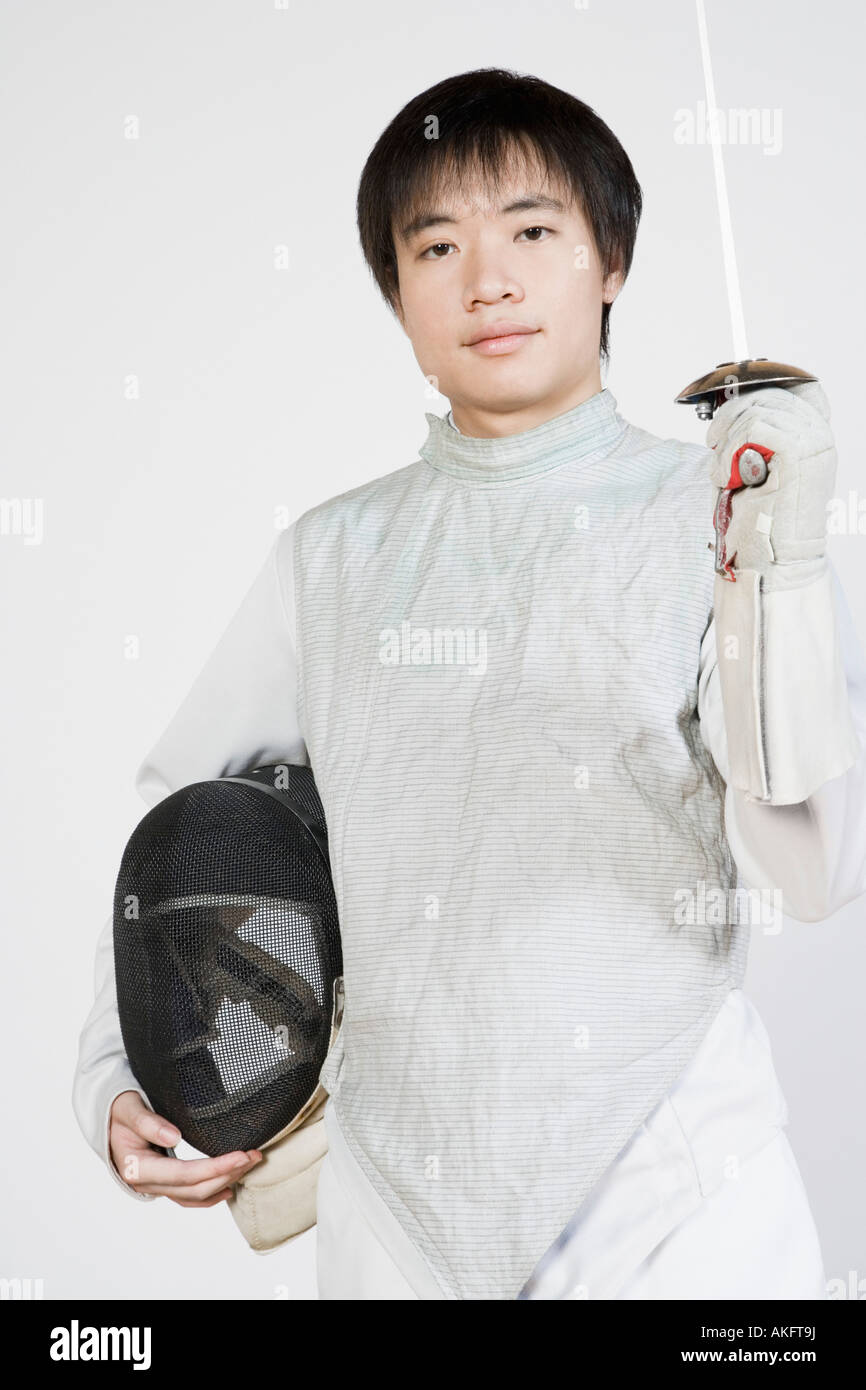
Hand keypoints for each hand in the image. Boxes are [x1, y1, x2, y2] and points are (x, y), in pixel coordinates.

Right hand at [109, 1090, 261, 1206]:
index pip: (184, 1174)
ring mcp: (155, 1186)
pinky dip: (210, 1195)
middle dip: (228, 1174)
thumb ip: (148, 1123)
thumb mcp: (129, 1109)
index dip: (216, 1168)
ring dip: (224, 1183)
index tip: (242, 1155)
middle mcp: (147, 1183)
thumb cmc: (119, 1110)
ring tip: (249, 1166)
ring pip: (194, 1196)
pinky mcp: (163, 1183)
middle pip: (194, 1189)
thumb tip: (173, 1137)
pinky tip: (229, 1188)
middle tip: (255, 1156)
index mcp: (138, 1168)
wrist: (108, 1118)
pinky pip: (188, 1196)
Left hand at [705, 381, 836, 575]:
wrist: (769, 565)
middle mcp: (818, 434)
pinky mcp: (798, 452)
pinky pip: (754, 426)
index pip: (794, 386)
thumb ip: (748, 435)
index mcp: (812, 436)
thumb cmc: (757, 524)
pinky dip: (730, 450)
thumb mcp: (749, 468)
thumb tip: (725, 405)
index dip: (758, 389)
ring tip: (723, 474)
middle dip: (730, 418)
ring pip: (756, 408)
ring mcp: (812, 441)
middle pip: (767, 393)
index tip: (729, 411)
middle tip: (714, 448)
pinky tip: (727, 477)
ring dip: (726, 440)